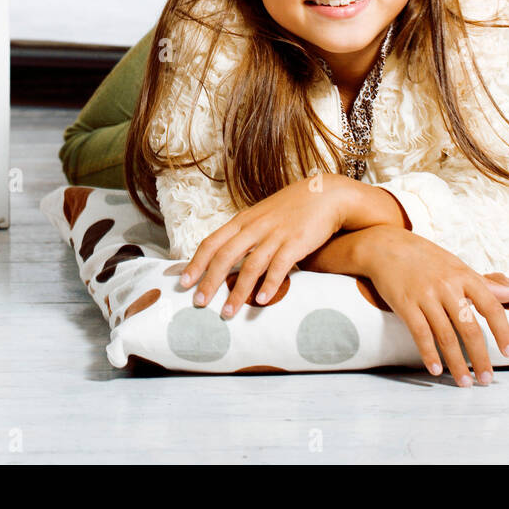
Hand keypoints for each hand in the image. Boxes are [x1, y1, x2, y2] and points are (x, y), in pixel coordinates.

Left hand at [177, 174, 351, 317]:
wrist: (325, 194)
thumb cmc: (292, 208)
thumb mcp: (262, 215)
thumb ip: (246, 233)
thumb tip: (226, 256)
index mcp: (244, 221)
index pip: (212, 242)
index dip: (196, 263)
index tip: (183, 282)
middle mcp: (255, 227)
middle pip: (225, 256)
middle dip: (209, 281)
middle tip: (198, 303)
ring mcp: (276, 235)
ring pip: (250, 266)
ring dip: (237, 292)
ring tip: (227, 313)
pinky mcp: (296, 242)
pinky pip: (279, 267)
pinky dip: (269, 285)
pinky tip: (261, 301)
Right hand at [359, 226, 508, 386]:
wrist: (386, 246)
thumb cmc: (425, 257)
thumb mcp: (457, 265)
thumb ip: (485, 284)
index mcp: (463, 275)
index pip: (491, 306)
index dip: (503, 331)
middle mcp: (446, 286)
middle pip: (469, 328)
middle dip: (480, 357)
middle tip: (486, 380)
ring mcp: (425, 296)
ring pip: (445, 336)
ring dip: (457, 363)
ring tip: (464, 382)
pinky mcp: (405, 304)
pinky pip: (420, 334)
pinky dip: (429, 354)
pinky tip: (436, 370)